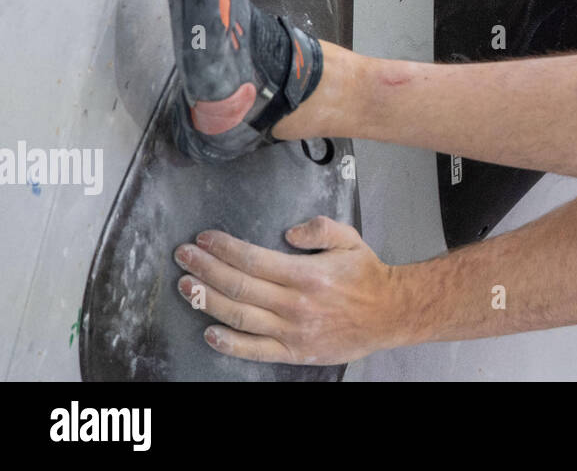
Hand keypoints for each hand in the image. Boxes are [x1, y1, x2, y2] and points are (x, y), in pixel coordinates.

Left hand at [174, 216, 410, 364]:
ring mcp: (291, 330)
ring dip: (207, 300)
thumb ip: (320, 229)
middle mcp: (295, 303)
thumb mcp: (349, 240)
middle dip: (205, 269)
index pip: (253, 259)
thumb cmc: (366, 276)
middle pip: (238, 285)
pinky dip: (228, 342)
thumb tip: (289, 232)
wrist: (389, 314)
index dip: (223, 248)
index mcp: (306, 273)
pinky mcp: (293, 351)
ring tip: (186, 286)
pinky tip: (209, 332)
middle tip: (183, 256)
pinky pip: (253, 349)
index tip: (204, 239)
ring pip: (239, 316)